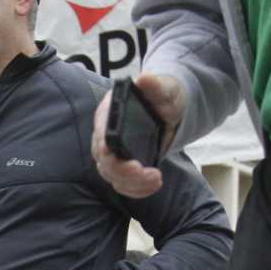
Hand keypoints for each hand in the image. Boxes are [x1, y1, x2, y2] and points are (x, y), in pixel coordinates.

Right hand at [92, 73, 185, 199]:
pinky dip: (137, 190)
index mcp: (109, 114)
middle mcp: (104, 135)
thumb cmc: (165, 95)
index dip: (109, 150)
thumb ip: (155, 85)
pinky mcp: (122, 166)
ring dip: (133, 184)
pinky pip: (122, 184)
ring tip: (156, 179)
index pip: (100, 137)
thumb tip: (145, 79)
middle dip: (124, 172)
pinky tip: (154, 185)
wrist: (170, 107)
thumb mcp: (165, 88)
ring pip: (112, 177)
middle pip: (104, 162)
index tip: (126, 159)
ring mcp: (112, 153)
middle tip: (149, 174)